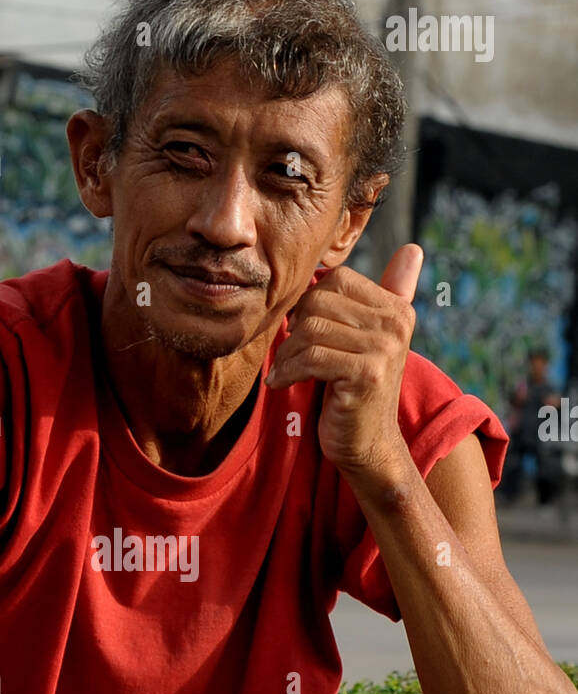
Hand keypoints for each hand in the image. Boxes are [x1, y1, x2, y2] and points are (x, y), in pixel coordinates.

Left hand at [266, 245, 423, 484]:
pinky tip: (281, 383)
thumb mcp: (372, 339)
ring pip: (310, 330)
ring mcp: (384, 349)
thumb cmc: (356, 390)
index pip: (338, 279)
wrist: (367, 445)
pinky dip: (287, 371)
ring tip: (285, 370)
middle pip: (320, 302)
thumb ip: (389, 295)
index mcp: (398, 310)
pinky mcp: (366, 375)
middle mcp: (396, 325)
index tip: (301, 330)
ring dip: (287, 353)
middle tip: (288, 354)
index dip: (310, 302)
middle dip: (294, 328)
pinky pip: (310, 358)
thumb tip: (413, 249)